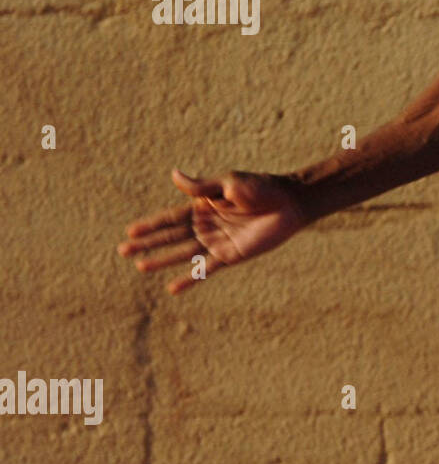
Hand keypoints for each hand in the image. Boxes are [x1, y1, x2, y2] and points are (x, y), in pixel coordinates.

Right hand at [118, 169, 307, 294]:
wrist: (290, 203)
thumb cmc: (261, 188)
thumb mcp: (228, 183)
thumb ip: (201, 186)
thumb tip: (173, 175)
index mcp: (203, 205)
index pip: (170, 217)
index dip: (150, 225)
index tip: (129, 231)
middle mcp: (206, 225)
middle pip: (171, 236)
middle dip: (148, 243)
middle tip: (123, 251)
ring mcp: (217, 241)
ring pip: (184, 254)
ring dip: (162, 260)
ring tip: (140, 267)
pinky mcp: (231, 255)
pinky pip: (207, 269)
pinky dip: (190, 278)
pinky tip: (172, 288)